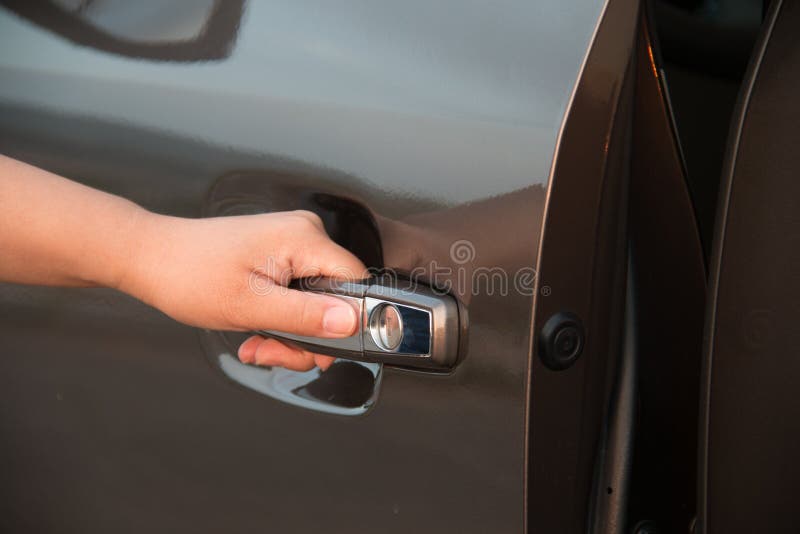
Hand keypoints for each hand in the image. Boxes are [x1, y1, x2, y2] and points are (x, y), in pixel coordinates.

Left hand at [121, 210, 366, 370]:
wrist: (152, 259)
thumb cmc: (189, 276)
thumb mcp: (251, 307)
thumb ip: (307, 316)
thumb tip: (352, 322)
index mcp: (304, 239)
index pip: (357, 284)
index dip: (346, 324)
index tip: (319, 351)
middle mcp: (305, 234)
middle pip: (336, 299)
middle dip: (308, 337)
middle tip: (272, 352)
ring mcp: (292, 243)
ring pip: (317, 303)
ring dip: (291, 334)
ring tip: (257, 344)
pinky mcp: (281, 254)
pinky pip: (299, 294)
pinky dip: (282, 319)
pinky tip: (257, 330)